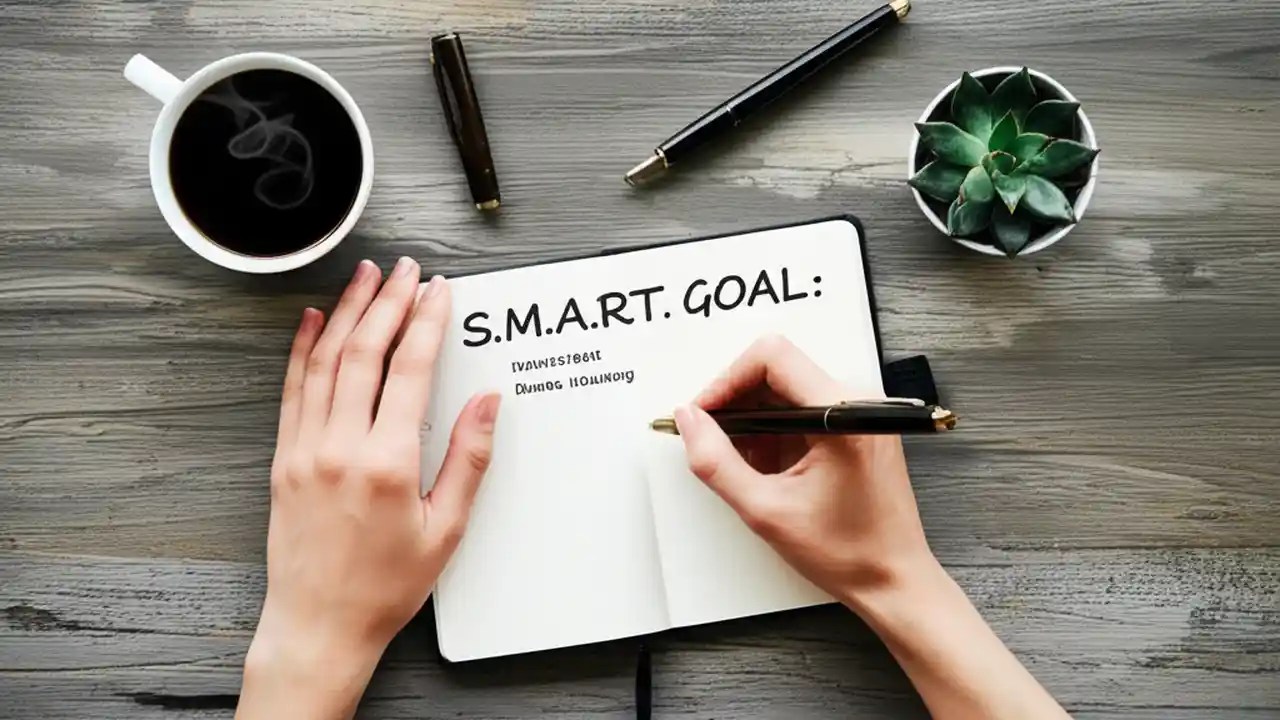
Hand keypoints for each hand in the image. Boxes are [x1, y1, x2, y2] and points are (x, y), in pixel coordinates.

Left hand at [238, 258, 500, 719]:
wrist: (319, 625)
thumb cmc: (383, 586)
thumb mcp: (445, 529)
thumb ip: (468, 460)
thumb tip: (487, 404)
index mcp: (386, 464)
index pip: (409, 370)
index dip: (425, 322)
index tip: (437, 291)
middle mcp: (339, 448)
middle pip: (364, 353)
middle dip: (387, 302)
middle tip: (404, 270)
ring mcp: (304, 451)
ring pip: (325, 361)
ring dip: (346, 313)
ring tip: (364, 277)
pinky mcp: (283, 460)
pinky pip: (292, 390)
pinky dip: (302, 350)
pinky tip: (312, 322)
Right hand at [672, 335, 936, 607]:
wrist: (893, 582)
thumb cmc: (848, 553)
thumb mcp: (765, 510)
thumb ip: (716, 462)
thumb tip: (690, 421)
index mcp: (842, 415)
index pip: (772, 357)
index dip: (726, 381)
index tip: (704, 414)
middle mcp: (856, 403)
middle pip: (777, 371)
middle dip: (737, 404)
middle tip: (713, 442)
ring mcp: (860, 415)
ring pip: (787, 391)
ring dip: (755, 422)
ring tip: (745, 467)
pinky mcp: (858, 429)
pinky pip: (803, 412)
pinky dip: (775, 434)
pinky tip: (768, 470)